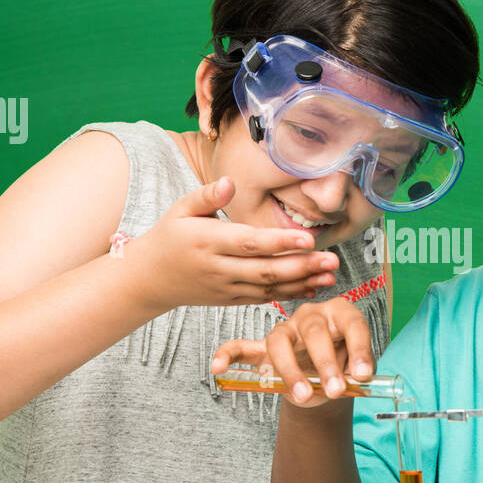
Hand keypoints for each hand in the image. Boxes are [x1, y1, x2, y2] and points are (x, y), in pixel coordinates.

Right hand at [124, 177, 339, 311]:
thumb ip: (207, 196)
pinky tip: (313, 287)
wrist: (149, 279)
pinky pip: (263, 299)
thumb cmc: (170, 236)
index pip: (249, 242)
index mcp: (207, 241)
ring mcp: (225, 288)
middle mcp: (218, 268)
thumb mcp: (181, 209)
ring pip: (268, 288)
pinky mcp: (230, 300)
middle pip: (265, 269)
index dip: (280, 241)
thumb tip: (229, 181)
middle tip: (333, 260)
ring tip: (332, 275)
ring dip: (302, 282)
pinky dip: (289, 294)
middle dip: (302, 266)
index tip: (309, 238)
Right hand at [210, 296, 374, 408]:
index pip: (352, 324)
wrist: (326, 376)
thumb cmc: (343, 365)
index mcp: (340, 313)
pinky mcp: (264, 347)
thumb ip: (355, 373)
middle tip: (336, 390)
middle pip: (314, 331)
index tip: (364, 375)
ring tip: (301, 396)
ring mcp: (286, 330)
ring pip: (280, 341)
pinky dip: (228, 355)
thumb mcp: (355, 368)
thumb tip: (355, 382)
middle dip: (325, 363)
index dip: (360, 349)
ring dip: (291, 370)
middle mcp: (311, 316)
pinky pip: (242, 347)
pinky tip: (218, 367)